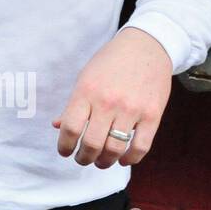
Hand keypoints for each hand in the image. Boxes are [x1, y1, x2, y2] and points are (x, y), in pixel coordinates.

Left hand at [53, 27, 173, 167]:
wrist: (146, 47)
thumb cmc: (110, 62)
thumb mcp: (85, 77)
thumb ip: (73, 104)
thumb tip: (57, 126)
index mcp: (86, 91)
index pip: (71, 128)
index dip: (65, 146)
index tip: (65, 151)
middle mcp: (108, 102)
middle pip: (92, 144)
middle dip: (84, 158)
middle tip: (83, 159)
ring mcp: (132, 109)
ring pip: (115, 148)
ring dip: (105, 161)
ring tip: (101, 162)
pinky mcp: (152, 115)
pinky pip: (141, 146)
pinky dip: (130, 158)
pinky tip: (123, 159)